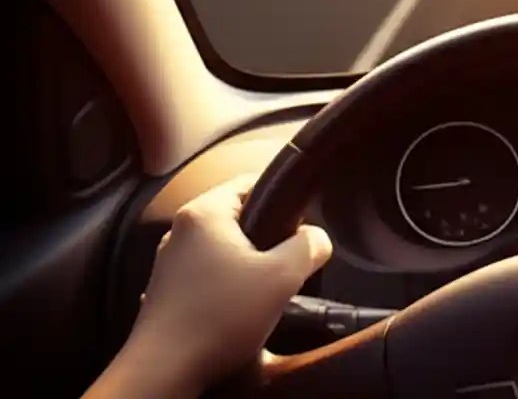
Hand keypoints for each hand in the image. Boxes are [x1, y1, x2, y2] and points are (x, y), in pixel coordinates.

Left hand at [86, 175, 331, 397]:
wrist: (165, 372)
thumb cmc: (220, 317)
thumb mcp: (282, 277)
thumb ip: (309, 246)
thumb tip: (316, 238)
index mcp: (204, 212)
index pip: (253, 182)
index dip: (284, 199)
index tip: (302, 227)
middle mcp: (181, 230)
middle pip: (241, 218)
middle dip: (269, 239)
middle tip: (288, 265)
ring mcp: (170, 261)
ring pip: (227, 249)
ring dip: (251, 267)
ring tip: (265, 293)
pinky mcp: (169, 290)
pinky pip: (211, 274)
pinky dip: (230, 287)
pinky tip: (240, 311)